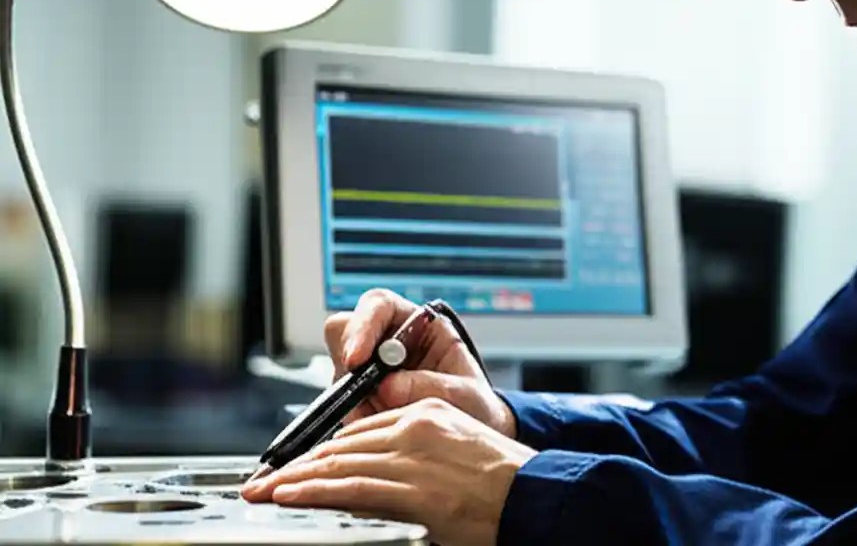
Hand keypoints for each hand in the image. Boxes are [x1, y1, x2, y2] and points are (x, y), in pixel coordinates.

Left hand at [241, 398, 535, 545]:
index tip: (300, 465)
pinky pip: (351, 488)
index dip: (323, 449)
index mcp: (427, 414)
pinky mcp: (412, 488)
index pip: (361, 430)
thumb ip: (419, 456)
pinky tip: (289, 497)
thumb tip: (382, 478)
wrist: (537, 497)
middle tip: (265, 481)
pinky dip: (313, 492)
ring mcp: (412, 456)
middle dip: (299, 465)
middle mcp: (415, 427)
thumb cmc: (506, 484)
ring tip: (265, 493)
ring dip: (295, 481)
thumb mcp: (458, 453)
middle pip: (342, 444)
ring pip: (339, 464)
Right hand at [325, 289, 515, 437]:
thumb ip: (432, 387)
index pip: (379, 305)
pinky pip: (340, 404)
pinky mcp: (359, 398)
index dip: (363, 326)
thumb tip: (387, 387)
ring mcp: (369, 370)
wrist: (473, 432)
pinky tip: (380, 428)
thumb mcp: (465, 395)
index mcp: (418, 323)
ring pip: (338, 371)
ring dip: (353, 396)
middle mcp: (388, 341)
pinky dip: (355, 418)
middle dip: (347, 359)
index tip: (358, 359)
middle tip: (359, 391)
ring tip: (387, 418)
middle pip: (343, 331)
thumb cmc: (475, 404)